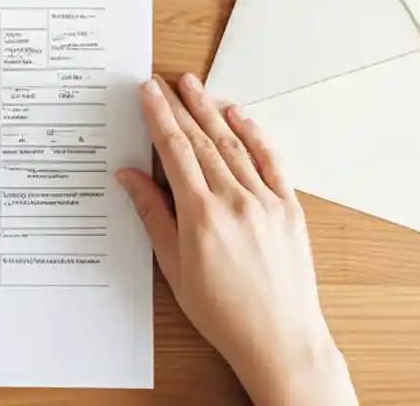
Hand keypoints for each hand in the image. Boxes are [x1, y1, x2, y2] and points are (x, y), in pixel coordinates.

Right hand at [116, 74, 356, 405]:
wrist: (279, 338)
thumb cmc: (222, 312)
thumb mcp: (174, 267)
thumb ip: (153, 215)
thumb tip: (129, 176)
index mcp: (202, 216)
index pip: (175, 152)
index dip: (159, 117)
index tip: (146, 92)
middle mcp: (236, 201)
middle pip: (201, 141)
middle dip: (180, 106)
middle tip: (162, 80)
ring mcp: (266, 201)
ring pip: (233, 144)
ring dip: (211, 111)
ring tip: (193, 85)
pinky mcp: (289, 208)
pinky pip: (270, 161)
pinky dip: (254, 134)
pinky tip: (239, 115)